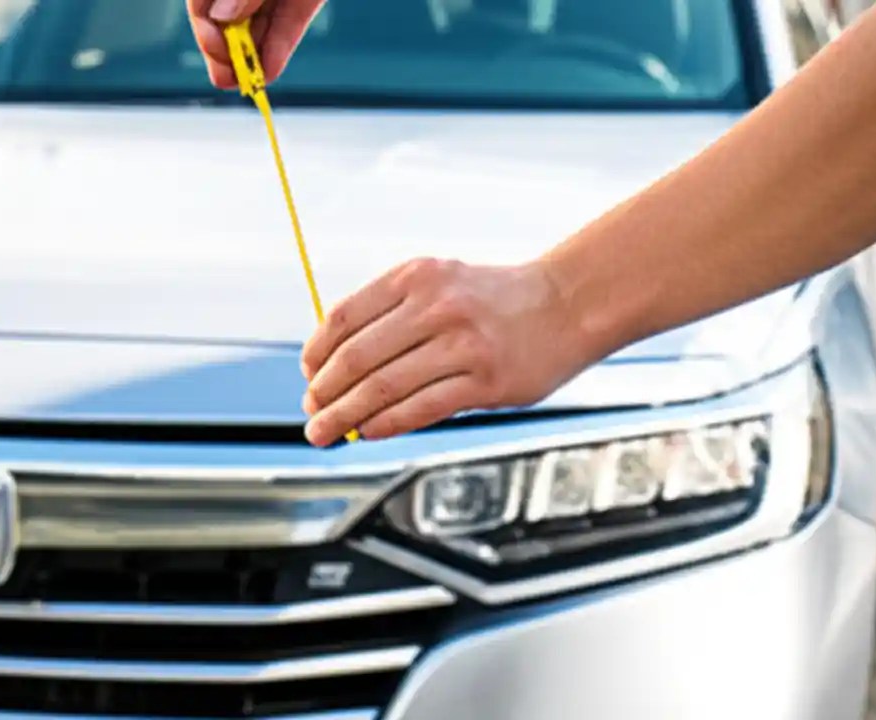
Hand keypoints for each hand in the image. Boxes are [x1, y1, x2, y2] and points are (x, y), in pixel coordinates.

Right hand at [187, 0, 326, 89]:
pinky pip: (288, 25)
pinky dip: (279, 48)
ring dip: (253, 57)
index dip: (205, 29)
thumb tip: (222, 16)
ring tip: (251, 81)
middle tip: (229, 79)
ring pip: (259, 27)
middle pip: (227, 20)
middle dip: (228, 52)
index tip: (216, 50)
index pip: (202, 3)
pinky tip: (271, 69)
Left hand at [300, 258, 586, 446]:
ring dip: (345, 417)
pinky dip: (386, 425)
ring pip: (383, 389)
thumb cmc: (494, 301)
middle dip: (324, 392)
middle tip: (310, 413)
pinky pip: (421, 409)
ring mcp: (462, 344)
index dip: (316, 352)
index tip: (308, 374)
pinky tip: (368, 433)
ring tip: (323, 433)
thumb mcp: (440, 283)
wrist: (567, 303)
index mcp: (416, 276)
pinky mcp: (486, 381)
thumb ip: (392, 315)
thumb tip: (335, 368)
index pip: (345, 317)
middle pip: (357, 358)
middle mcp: (436, 306)